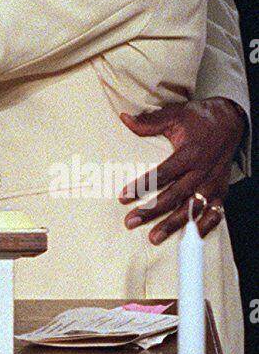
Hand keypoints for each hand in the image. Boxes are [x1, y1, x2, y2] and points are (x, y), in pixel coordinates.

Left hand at [118, 97, 245, 242]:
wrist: (231, 121)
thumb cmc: (199, 118)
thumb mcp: (174, 115)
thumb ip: (149, 122)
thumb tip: (124, 118)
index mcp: (189, 154)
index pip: (162, 174)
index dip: (142, 186)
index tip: (123, 197)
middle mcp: (202, 172)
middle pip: (174, 196)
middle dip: (151, 211)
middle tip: (130, 222)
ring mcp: (213, 184)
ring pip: (192, 209)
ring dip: (173, 225)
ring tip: (154, 237)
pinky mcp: (222, 191)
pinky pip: (215, 213)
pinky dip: (204, 227)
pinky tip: (190, 238)